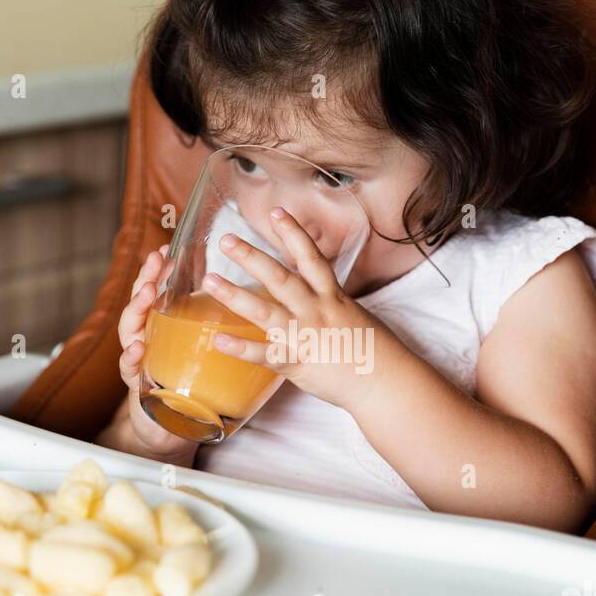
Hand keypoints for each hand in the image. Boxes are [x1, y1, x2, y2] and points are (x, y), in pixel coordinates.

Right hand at [105, 244, 197, 460]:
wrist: (167, 428)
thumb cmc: (185, 385)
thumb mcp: (196, 353)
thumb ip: (210, 330)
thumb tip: (248, 302)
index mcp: (163, 329)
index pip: (160, 294)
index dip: (160, 272)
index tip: (167, 250)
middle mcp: (146, 338)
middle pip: (141, 303)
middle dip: (145, 279)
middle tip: (154, 261)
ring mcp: (138, 359)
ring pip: (130, 328)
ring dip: (137, 309)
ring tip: (146, 294)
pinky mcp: (136, 385)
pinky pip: (130, 368)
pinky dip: (131, 357)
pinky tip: (137, 348)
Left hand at [201, 207, 403, 412]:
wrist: (386, 383)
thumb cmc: (375, 351)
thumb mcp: (355, 315)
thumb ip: (331, 302)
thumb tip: (317, 293)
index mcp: (332, 297)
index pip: (311, 257)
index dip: (294, 233)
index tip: (276, 212)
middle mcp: (316, 311)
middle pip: (280, 278)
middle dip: (251, 257)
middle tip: (225, 239)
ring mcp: (305, 337)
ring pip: (265, 312)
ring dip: (234, 295)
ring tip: (209, 280)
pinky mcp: (298, 364)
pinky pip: (265, 355)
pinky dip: (241, 349)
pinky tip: (218, 340)